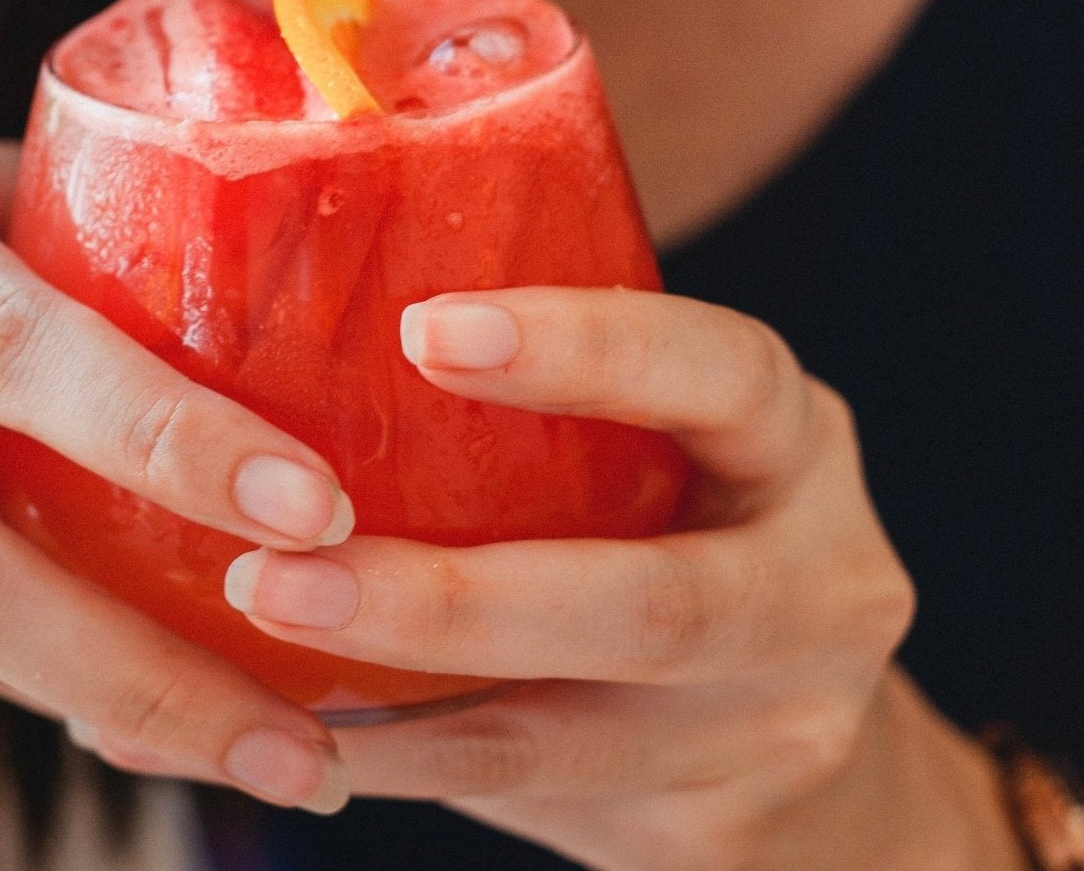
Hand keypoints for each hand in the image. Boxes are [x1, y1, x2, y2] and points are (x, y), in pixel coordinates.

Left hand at [78, 288, 1020, 868]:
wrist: (803, 729)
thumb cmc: (676, 518)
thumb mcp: (667, 429)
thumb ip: (546, 385)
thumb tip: (294, 268)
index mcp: (793, 439)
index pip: (721, 371)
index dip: (585, 349)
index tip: (423, 331)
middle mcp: (820, 583)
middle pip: (653, 601)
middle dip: (452, 598)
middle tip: (274, 571)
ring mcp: (782, 723)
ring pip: (580, 735)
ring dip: (403, 703)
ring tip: (263, 672)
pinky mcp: (720, 825)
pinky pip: (541, 798)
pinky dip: (412, 767)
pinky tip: (308, 741)